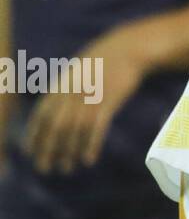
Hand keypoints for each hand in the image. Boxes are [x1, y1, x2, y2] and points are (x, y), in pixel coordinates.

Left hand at [23, 30, 149, 172]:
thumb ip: (62, 90)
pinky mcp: (109, 101)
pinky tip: (88, 159)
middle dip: (48, 150)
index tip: (30, 153)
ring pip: (74, 130)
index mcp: (61, 85)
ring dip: (69, 152)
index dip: (34, 135)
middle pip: (55, 126)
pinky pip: (97, 128)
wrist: (128, 49)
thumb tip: (51, 111)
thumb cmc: (103, 62)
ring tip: (67, 168)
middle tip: (44, 169)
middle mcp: (72, 92)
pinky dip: (91, 145)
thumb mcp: (77, 71)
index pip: (41, 115)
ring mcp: (90, 97)